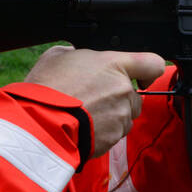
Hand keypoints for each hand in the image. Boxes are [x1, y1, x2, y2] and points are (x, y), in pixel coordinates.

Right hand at [25, 46, 166, 157]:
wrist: (39, 123)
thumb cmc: (46, 88)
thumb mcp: (58, 56)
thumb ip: (79, 54)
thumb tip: (79, 57)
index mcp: (114, 65)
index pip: (152, 63)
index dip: (148, 70)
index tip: (141, 76)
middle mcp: (123, 90)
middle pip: (134, 95)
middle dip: (118, 98)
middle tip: (92, 99)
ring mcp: (121, 115)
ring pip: (125, 116)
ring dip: (111, 116)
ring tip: (84, 114)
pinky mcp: (114, 137)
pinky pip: (114, 134)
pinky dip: (103, 133)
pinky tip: (83, 126)